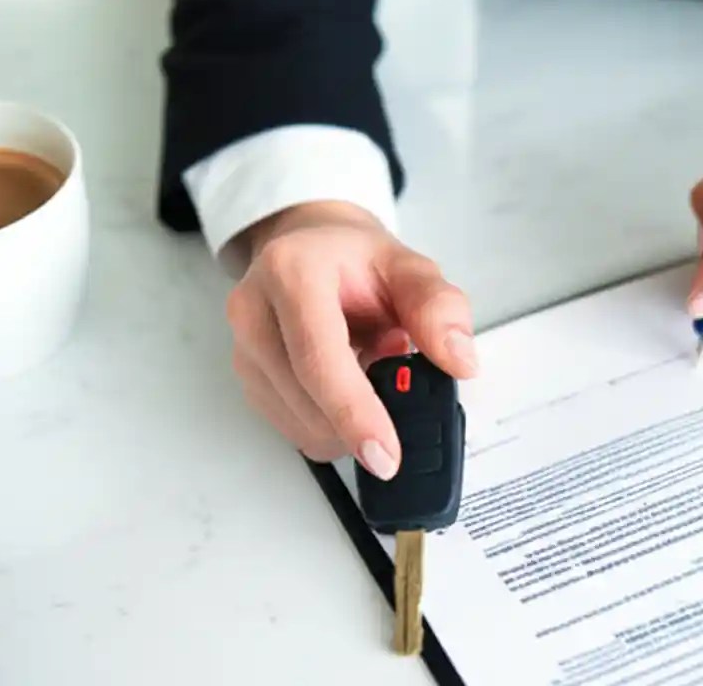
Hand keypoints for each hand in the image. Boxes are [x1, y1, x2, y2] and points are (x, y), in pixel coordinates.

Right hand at [225, 200, 477, 479]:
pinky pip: (295, 428)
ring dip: (348, 419)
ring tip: (367, 363)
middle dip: (362, 417)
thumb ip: (440, 309)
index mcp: (291, 272)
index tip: (386, 455)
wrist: (311, 248)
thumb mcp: (411, 268)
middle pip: (306, 400)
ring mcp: (243, 348)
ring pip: (300, 424)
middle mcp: (253, 311)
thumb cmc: (356, 260)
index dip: (354, 413)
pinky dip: (332, 422)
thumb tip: (459, 361)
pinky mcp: (246, 379)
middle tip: (395, 373)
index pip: (319, 359)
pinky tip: (347, 382)